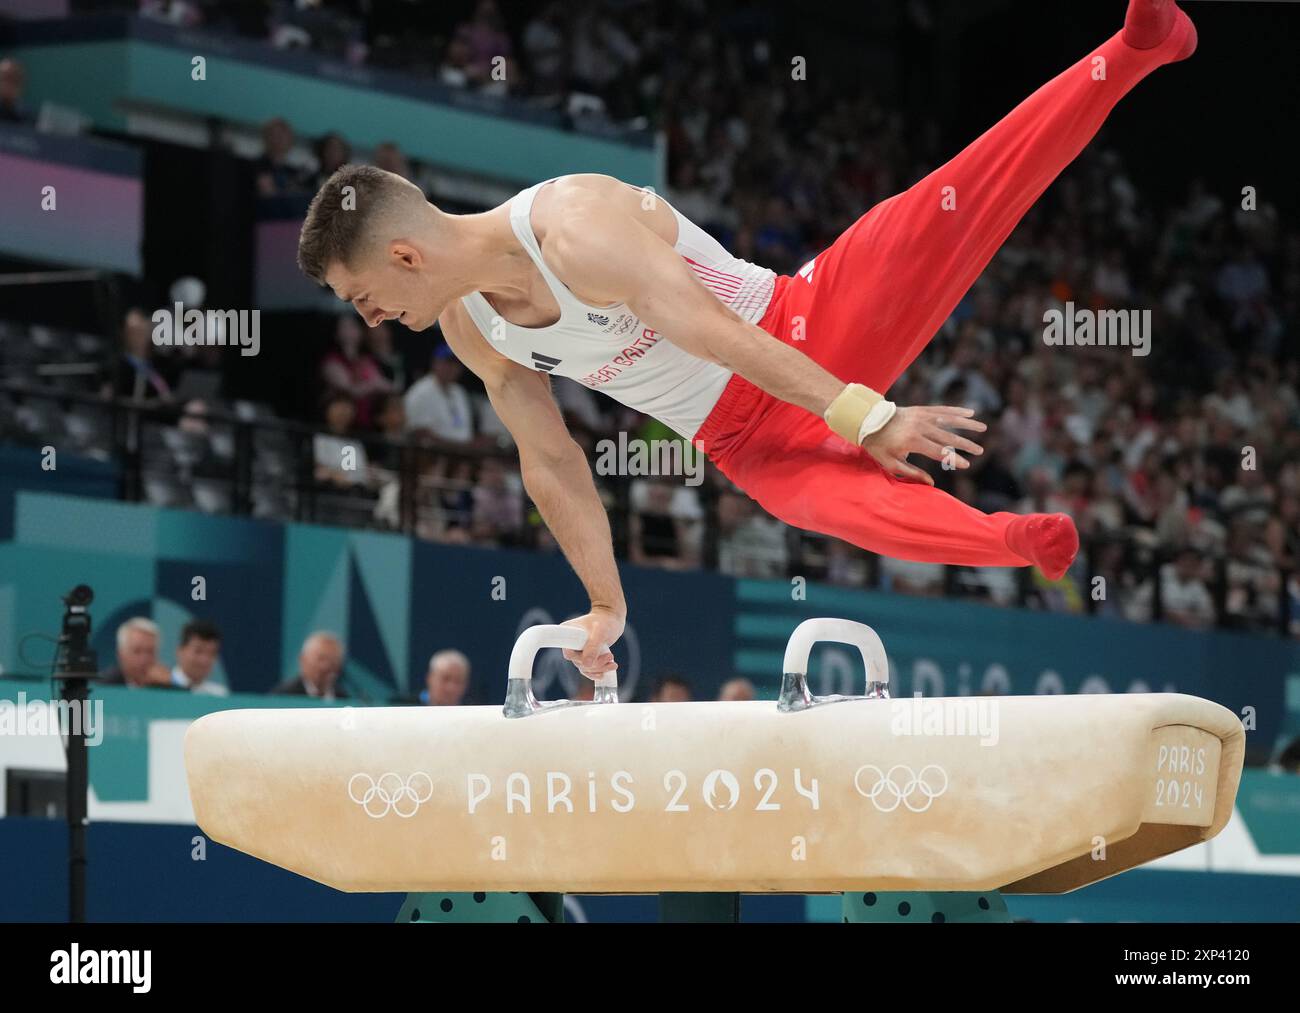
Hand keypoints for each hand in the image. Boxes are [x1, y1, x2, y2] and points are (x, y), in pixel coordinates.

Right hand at [561, 606, 624, 680]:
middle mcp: (569, 643)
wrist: (612, 619)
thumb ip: (593, 647)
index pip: (568, 652)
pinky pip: (588, 669)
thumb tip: (586, 664)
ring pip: (584, 667)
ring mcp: (577, 650)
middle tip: (610, 656)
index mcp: (567, 633)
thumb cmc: (605, 621)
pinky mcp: (585, 655)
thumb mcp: (600, 632)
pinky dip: (597, 672)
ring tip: (612, 664)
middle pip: (578, 661)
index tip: (592, 657)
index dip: (579, 658)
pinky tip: (605, 672)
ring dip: (599, 668)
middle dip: (595, 663)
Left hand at [860, 405, 985, 484]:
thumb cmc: (879, 446)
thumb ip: (912, 473)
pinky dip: (957, 410)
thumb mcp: (890, 464)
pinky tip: (971, 411)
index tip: (967, 465)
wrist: (868, 420)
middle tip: (980, 451)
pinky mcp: (922, 409)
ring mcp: (922, 416)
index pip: (938, 452)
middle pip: (947, 437)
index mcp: (912, 442)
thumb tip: (931, 483)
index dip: (953, 459)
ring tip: (983, 428)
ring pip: (949, 420)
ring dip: (967, 424)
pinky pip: (943, 409)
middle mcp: (920, 427)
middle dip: (965, 445)